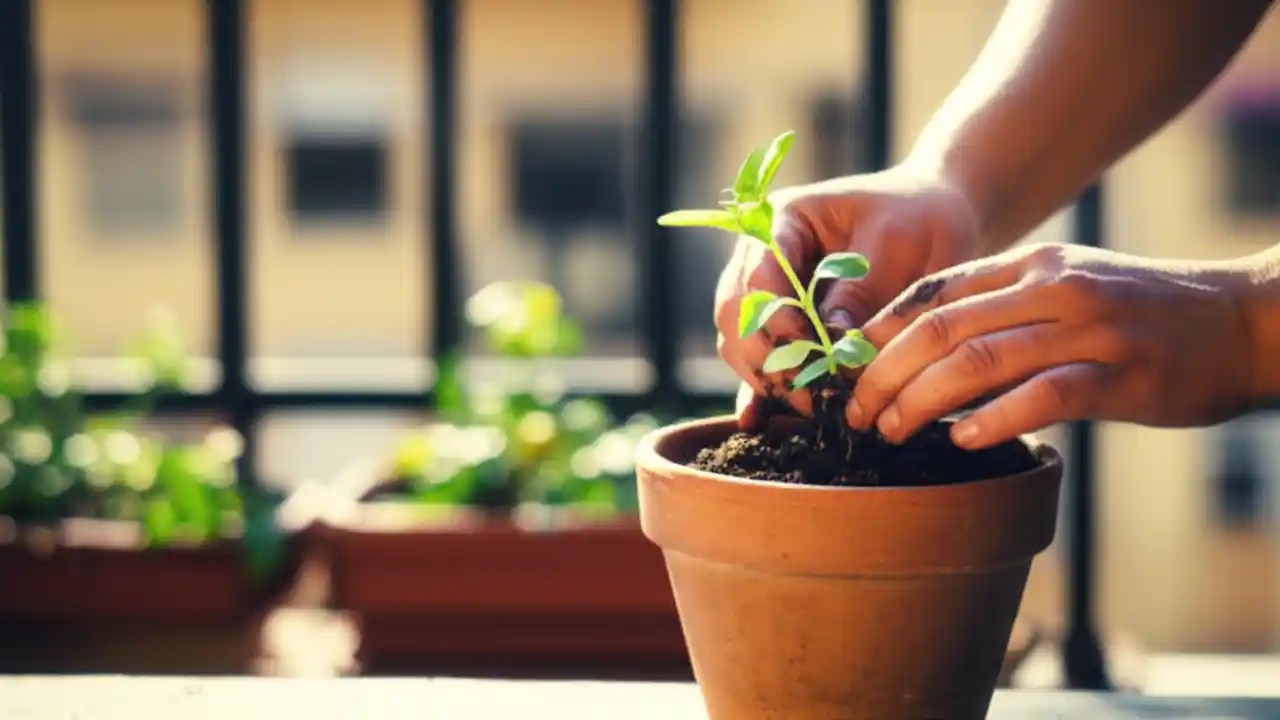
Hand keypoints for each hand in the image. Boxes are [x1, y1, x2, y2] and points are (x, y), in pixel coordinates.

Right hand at [716, 164, 980, 426]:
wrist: (932, 222)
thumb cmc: (921, 220)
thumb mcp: (899, 246)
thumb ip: (861, 291)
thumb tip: (830, 347)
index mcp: (784, 219)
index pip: (759, 275)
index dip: (779, 320)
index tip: (817, 353)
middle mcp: (759, 255)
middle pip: (736, 315)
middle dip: (770, 358)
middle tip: (815, 394)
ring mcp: (762, 293)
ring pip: (737, 342)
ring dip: (768, 377)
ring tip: (815, 406)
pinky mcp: (776, 326)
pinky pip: (755, 360)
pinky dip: (760, 388)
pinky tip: (757, 419)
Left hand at [849, 243, 1257, 448]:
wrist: (1243, 321)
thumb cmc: (1144, 314)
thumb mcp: (1069, 288)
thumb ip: (1006, 307)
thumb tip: (929, 353)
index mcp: (1034, 265)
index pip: (934, 292)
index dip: (878, 331)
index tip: (844, 368)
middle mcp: (1053, 288)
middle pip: (941, 327)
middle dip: (884, 372)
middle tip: (856, 412)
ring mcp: (1088, 329)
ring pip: (979, 359)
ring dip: (922, 399)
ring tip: (892, 431)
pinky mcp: (1120, 374)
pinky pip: (1043, 395)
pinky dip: (994, 418)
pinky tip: (963, 439)